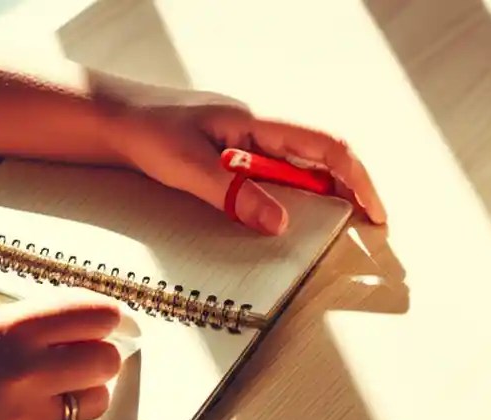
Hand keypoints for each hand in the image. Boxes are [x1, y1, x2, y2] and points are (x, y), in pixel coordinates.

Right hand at [0, 290, 123, 419]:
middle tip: (85, 353)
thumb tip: (75, 325)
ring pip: (96, 401)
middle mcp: (25, 372)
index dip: (105, 316)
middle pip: (105, 361)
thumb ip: (26, 323)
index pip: (94, 315)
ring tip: (59, 384)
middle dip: (98, 355)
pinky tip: (36, 410)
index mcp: (13, 329)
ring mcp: (25, 416)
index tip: (107, 319)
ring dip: (85, 390)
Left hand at [110, 102, 386, 234]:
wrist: (117, 120)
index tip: (373, 212)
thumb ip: (234, 193)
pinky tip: (289, 219)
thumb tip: (280, 223)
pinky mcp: (237, 157)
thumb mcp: (189, 166)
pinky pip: (277, 178)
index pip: (326, 146)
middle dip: (350, 192)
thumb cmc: (149, 133)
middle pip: (322, 160)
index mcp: (259, 123)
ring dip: (322, 198)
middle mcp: (262, 131)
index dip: (357, 179)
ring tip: (336, 229)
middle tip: (367, 229)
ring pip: (302, 171)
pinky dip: (293, 199)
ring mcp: (250, 143)